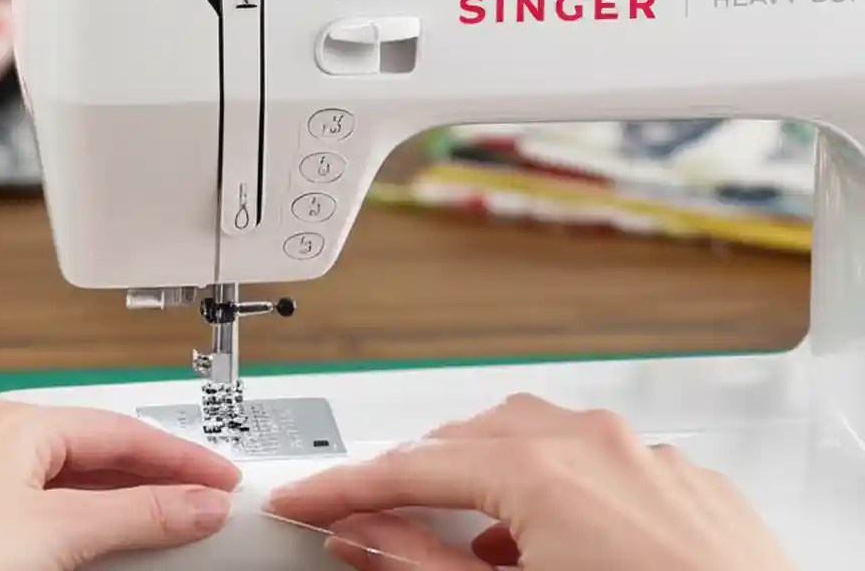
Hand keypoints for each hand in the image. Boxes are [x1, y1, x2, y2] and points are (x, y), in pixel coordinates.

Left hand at [0, 399, 239, 570]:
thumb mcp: (60, 533)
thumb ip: (138, 516)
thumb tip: (198, 503)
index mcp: (14, 422)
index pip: (121, 432)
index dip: (180, 458)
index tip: (221, 481)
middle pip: (85, 451)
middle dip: (142, 478)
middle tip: (192, 504)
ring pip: (46, 477)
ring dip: (99, 500)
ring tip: (141, 526)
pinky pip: (12, 504)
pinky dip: (53, 518)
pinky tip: (63, 539)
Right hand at [268, 394, 793, 570]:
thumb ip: (420, 566)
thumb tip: (364, 537)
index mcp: (544, 470)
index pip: (411, 467)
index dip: (345, 487)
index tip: (306, 500)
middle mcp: (598, 445)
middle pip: (469, 437)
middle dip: (414, 474)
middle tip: (370, 515)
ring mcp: (649, 459)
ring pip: (536, 436)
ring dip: (484, 473)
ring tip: (462, 533)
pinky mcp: (687, 484)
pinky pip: (598, 458)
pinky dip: (553, 485)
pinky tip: (548, 537)